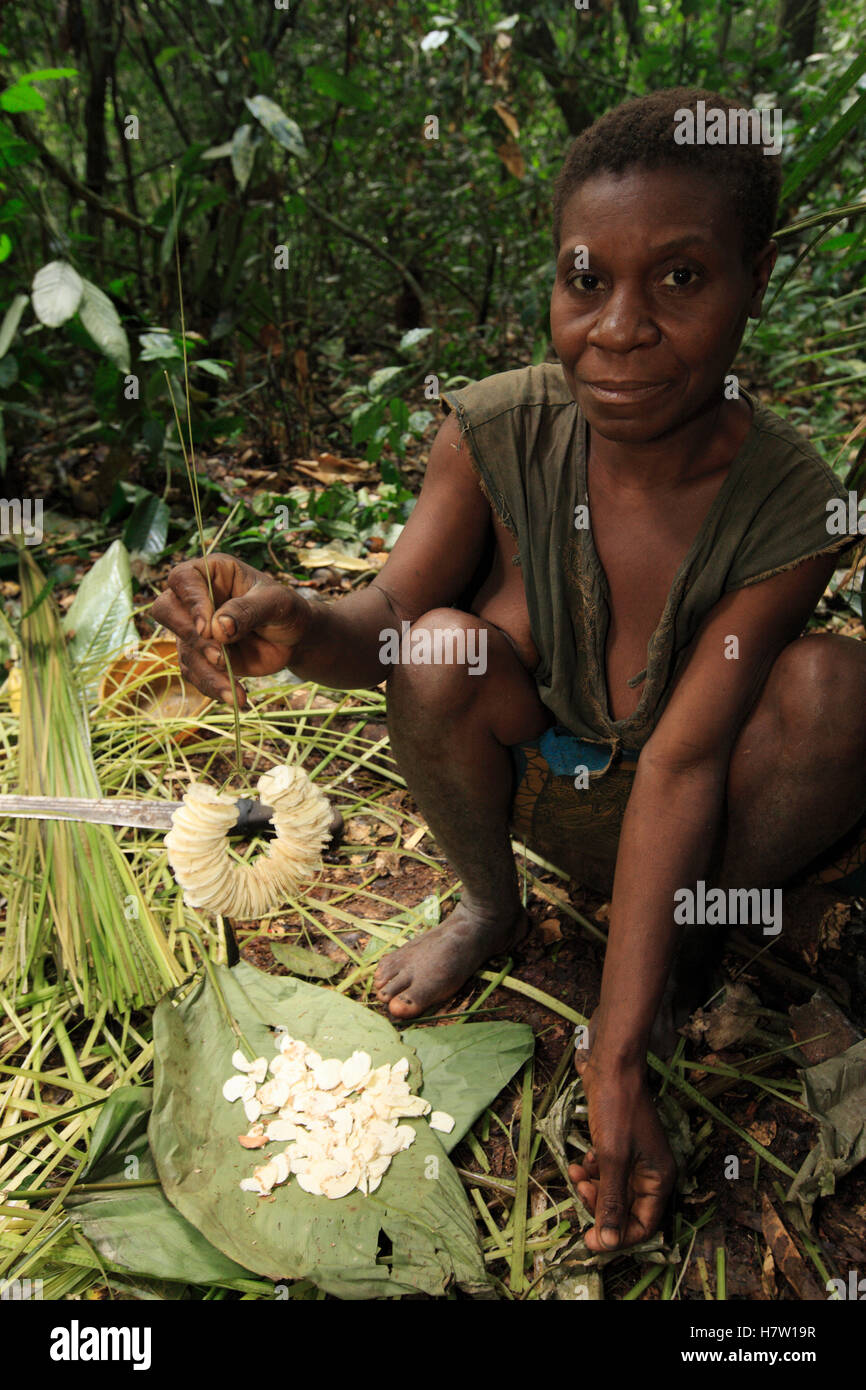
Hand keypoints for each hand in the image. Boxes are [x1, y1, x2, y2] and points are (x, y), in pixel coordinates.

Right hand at [150, 554, 313, 706]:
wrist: (294, 638)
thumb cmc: (285, 609)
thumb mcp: (276, 603)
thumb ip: (248, 610)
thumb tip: (218, 628)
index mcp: (211, 572)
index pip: (184, 579)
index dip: (190, 602)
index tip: (207, 628)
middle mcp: (196, 598)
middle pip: (167, 611)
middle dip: (190, 637)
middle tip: (219, 657)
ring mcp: (195, 628)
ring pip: (184, 649)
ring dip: (206, 672)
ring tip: (235, 690)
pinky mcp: (200, 655)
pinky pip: (194, 672)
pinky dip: (212, 687)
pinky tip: (235, 697)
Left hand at [569, 1047, 675, 1252]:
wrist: (611, 1067)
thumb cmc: (617, 1110)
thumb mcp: (612, 1158)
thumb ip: (610, 1201)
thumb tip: (607, 1242)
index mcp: (660, 1179)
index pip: (644, 1225)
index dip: (617, 1237)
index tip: (589, 1240)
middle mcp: (651, 1173)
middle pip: (626, 1210)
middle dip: (600, 1207)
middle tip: (579, 1194)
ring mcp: (635, 1160)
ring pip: (613, 1192)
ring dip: (592, 1190)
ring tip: (575, 1175)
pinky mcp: (619, 1147)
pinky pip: (607, 1174)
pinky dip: (592, 1174)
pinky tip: (582, 1162)